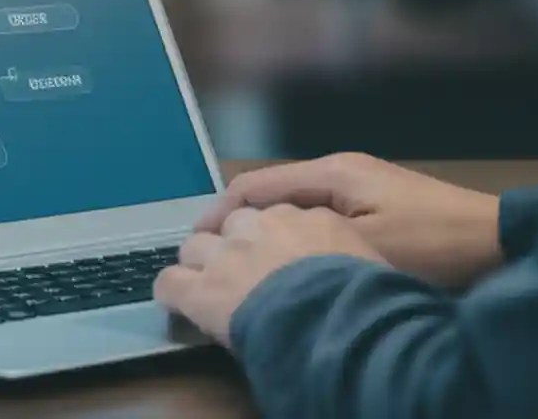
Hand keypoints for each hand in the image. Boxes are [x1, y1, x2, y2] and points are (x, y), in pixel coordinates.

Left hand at [154, 204, 384, 346]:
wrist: (335, 320)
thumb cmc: (365, 296)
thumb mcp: (367, 259)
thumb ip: (342, 250)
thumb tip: (335, 261)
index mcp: (307, 217)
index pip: (277, 215)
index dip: (272, 238)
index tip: (276, 257)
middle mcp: (262, 227)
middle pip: (233, 223)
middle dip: (233, 243)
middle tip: (241, 271)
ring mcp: (227, 256)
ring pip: (196, 246)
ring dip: (201, 264)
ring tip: (207, 286)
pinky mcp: (201, 289)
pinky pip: (170, 282)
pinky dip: (172, 292)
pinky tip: (179, 304)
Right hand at [196, 153, 503, 288]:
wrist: (494, 243)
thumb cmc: (433, 243)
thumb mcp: (364, 245)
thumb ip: (309, 238)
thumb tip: (259, 238)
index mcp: (333, 173)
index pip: (256, 184)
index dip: (220, 211)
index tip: (195, 239)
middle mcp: (340, 171)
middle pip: (270, 191)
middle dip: (236, 220)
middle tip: (208, 254)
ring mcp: (356, 186)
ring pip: (291, 204)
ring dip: (263, 228)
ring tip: (238, 259)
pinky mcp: (370, 205)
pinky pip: (313, 215)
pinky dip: (290, 233)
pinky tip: (285, 259)